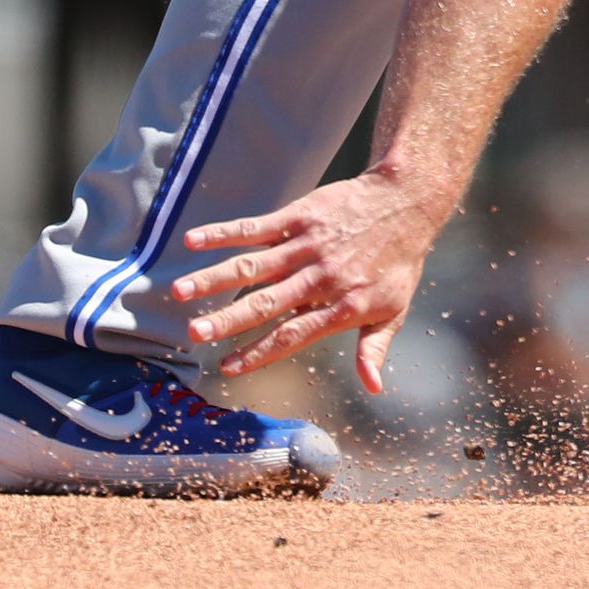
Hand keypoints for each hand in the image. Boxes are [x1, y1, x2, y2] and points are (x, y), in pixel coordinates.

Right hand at [171, 165, 447, 392]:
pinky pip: (256, 227)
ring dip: (214, 278)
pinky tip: (194, 240)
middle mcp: (320, 279)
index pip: (293, 335)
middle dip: (228, 320)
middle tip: (194, 334)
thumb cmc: (400, 261)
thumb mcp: (394, 309)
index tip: (227, 368)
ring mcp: (308, 246)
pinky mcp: (300, 216)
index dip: (259, 352)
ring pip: (254, 266)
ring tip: (180, 291)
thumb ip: (374, 347)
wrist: (408, 201)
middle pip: (267, 303)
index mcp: (341, 307)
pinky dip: (224, 233)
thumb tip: (372, 386)